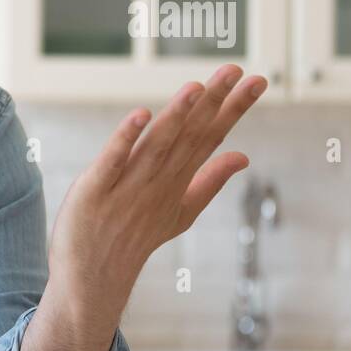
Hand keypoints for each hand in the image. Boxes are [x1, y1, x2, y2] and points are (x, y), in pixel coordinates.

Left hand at [47, 64, 266, 333]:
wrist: (93, 280)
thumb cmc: (133, 240)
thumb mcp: (179, 211)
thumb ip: (210, 181)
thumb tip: (244, 156)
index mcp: (177, 182)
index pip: (209, 138)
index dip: (232, 109)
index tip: (257, 79)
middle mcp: (156, 182)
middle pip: (187, 138)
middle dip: (213, 104)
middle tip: (237, 70)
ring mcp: (126, 186)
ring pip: (155, 146)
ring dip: (175, 117)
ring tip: (196, 88)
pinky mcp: (94, 190)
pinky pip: (111, 162)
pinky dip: (125, 140)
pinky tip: (141, 115)